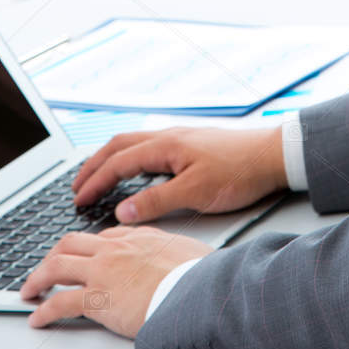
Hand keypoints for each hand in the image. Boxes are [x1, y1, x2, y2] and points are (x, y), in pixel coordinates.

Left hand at [19, 226, 212, 336]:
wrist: (197, 293)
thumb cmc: (200, 277)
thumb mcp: (190, 251)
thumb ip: (175, 251)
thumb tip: (183, 257)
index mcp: (138, 237)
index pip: (103, 237)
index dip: (88, 247)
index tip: (83, 256)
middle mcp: (115, 249)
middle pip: (70, 244)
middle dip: (53, 255)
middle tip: (46, 268)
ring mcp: (102, 272)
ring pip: (57, 267)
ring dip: (38, 278)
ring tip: (29, 290)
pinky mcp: (97, 299)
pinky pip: (60, 303)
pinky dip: (45, 311)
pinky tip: (38, 319)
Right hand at [71, 125, 287, 222]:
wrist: (272, 156)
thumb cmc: (238, 171)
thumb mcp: (194, 193)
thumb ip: (156, 202)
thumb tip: (121, 212)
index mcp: (164, 146)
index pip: (117, 163)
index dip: (94, 182)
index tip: (78, 199)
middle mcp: (167, 137)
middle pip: (117, 146)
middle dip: (93, 166)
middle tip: (76, 186)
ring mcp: (178, 139)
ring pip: (131, 144)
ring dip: (109, 160)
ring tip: (96, 177)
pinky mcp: (189, 145)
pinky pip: (147, 147)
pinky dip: (129, 159)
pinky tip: (134, 172)